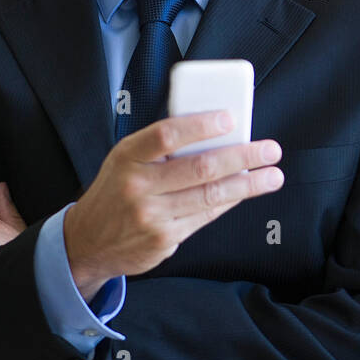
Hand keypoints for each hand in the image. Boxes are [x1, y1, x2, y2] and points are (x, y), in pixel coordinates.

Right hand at [63, 110, 283, 301]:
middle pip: (200, 167)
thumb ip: (160, 147)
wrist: (87, 240)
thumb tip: (214, 132)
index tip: (231, 119)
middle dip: (242, 156)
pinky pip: (205, 216)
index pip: (167, 134)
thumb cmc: (116, 190)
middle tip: (270, 149)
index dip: (202, 125)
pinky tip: (246, 191)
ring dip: (248, 184)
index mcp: (127, 156)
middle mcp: (138, 186)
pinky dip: (229, 201)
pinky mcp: (164, 239)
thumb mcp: (125, 160)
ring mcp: (151, 216)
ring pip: (210, 195)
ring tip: (272, 174)